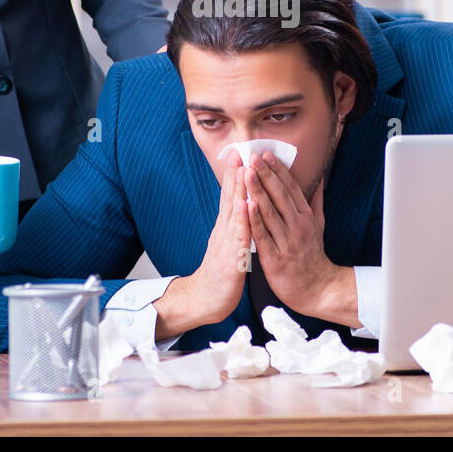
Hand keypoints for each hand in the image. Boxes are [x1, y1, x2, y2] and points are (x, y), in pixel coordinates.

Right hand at [155, 151, 249, 336]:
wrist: (206, 300)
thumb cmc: (221, 274)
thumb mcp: (229, 245)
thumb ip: (235, 228)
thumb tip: (242, 211)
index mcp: (226, 228)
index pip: (230, 197)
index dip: (235, 176)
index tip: (239, 154)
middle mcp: (224, 231)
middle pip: (230, 198)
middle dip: (235, 175)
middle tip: (238, 151)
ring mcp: (227, 243)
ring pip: (234, 212)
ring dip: (238, 191)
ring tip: (243, 170)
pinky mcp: (231, 258)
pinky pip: (238, 237)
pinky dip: (242, 221)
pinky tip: (245, 206)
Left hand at [244, 152, 340, 315]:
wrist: (317, 288)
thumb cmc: (313, 254)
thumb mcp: (318, 224)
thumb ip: (315, 199)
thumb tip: (319, 175)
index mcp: (305, 216)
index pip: (290, 188)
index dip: (278, 170)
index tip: (266, 154)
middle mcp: (297, 226)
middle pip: (280, 196)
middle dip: (266, 175)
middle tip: (254, 157)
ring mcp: (287, 242)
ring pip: (270, 212)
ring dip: (258, 191)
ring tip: (247, 173)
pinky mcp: (275, 258)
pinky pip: (263, 236)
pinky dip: (255, 220)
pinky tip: (246, 206)